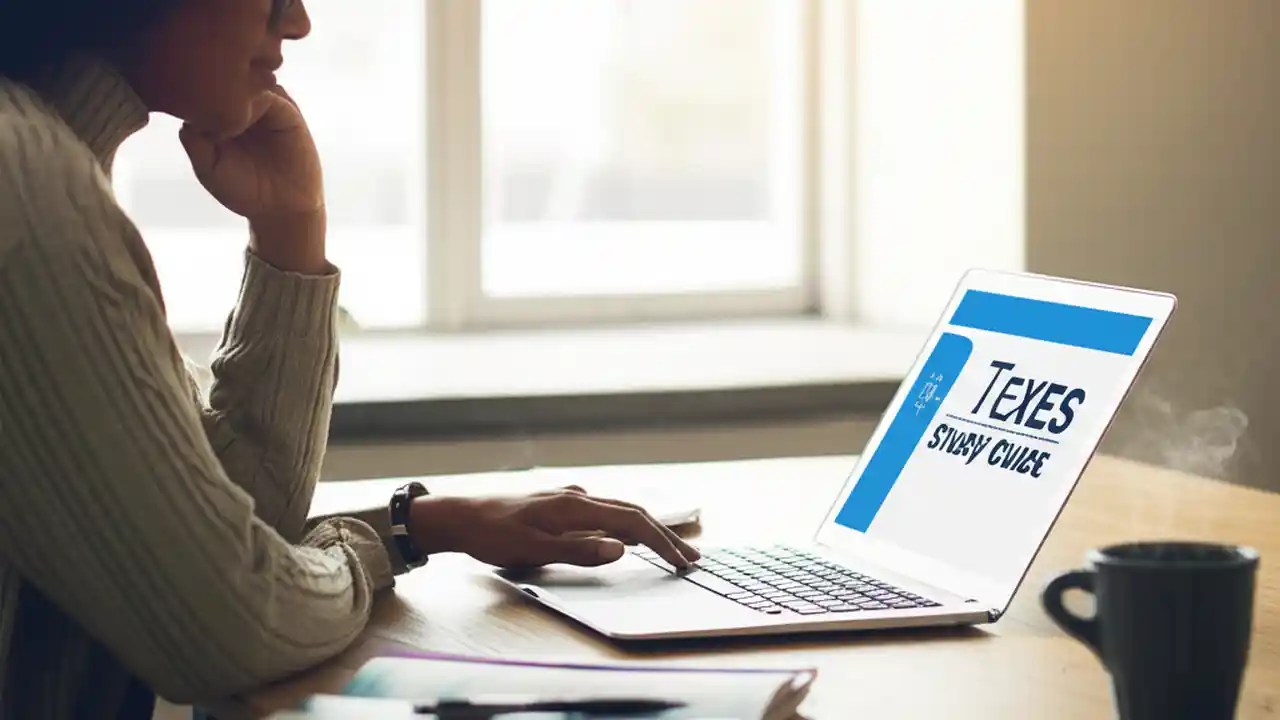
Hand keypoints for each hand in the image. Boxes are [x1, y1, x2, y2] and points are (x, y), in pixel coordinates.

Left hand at [179, 86, 323, 220]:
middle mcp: (241, 109)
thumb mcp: (208, 170)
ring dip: (239, 92)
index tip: (192, 116)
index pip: (201, 91)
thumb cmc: (243, 192)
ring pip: (249, 80)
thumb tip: (189, 112)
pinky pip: (272, 93)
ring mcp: (264, 109)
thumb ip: (194, 142)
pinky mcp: (287, 112)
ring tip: (231, 120)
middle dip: (216, 88)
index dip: (194, 96)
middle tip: (211, 110)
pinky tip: (249, 121)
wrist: (284, 208)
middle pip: (225, 79)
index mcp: (217, 120)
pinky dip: (259, 99)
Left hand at [409, 486, 700, 569]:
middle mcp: (578, 496)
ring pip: (621, 509)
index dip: (662, 543)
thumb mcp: (532, 549)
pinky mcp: (560, 503)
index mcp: (575, 507)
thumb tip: (621, 549)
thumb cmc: (491, 535)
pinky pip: (605, 510)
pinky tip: (627, 534)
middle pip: (634, 513)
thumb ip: (577, 551)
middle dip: (666, 536)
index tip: (683, 563)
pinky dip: (627, 522)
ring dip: (648, 529)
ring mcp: (569, 498)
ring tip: (670, 547)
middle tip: (691, 559)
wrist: (458, 515)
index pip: (633, 522)